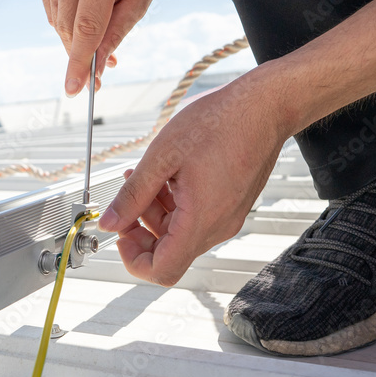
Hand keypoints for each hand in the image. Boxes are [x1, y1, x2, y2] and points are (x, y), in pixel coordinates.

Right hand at [40, 0, 162, 96]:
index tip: (74, 89)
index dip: (79, 61)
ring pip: (57, 21)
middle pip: (69, 26)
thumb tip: (96, 69)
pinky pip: (52, 9)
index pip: (87, 24)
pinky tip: (86, 13)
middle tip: (98, 74)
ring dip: (76, 38)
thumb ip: (117, 33)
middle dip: (81, 54)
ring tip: (100, 36)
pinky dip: (68, 22)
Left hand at [97, 75, 288, 285]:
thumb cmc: (222, 122)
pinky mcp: (232, 205)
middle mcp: (218, 226)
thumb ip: (133, 194)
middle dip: (141, 229)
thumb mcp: (163, 155)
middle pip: (169, 251)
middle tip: (127, 199)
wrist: (265, 106)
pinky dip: (175, 204)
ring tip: (144, 177)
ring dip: (156, 212)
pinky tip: (167, 175)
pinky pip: (196, 218)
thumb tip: (110, 221)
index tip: (121, 234)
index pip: (162, 270)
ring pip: (180, 233)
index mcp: (201, 220)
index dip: (133, 259)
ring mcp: (228, 217)